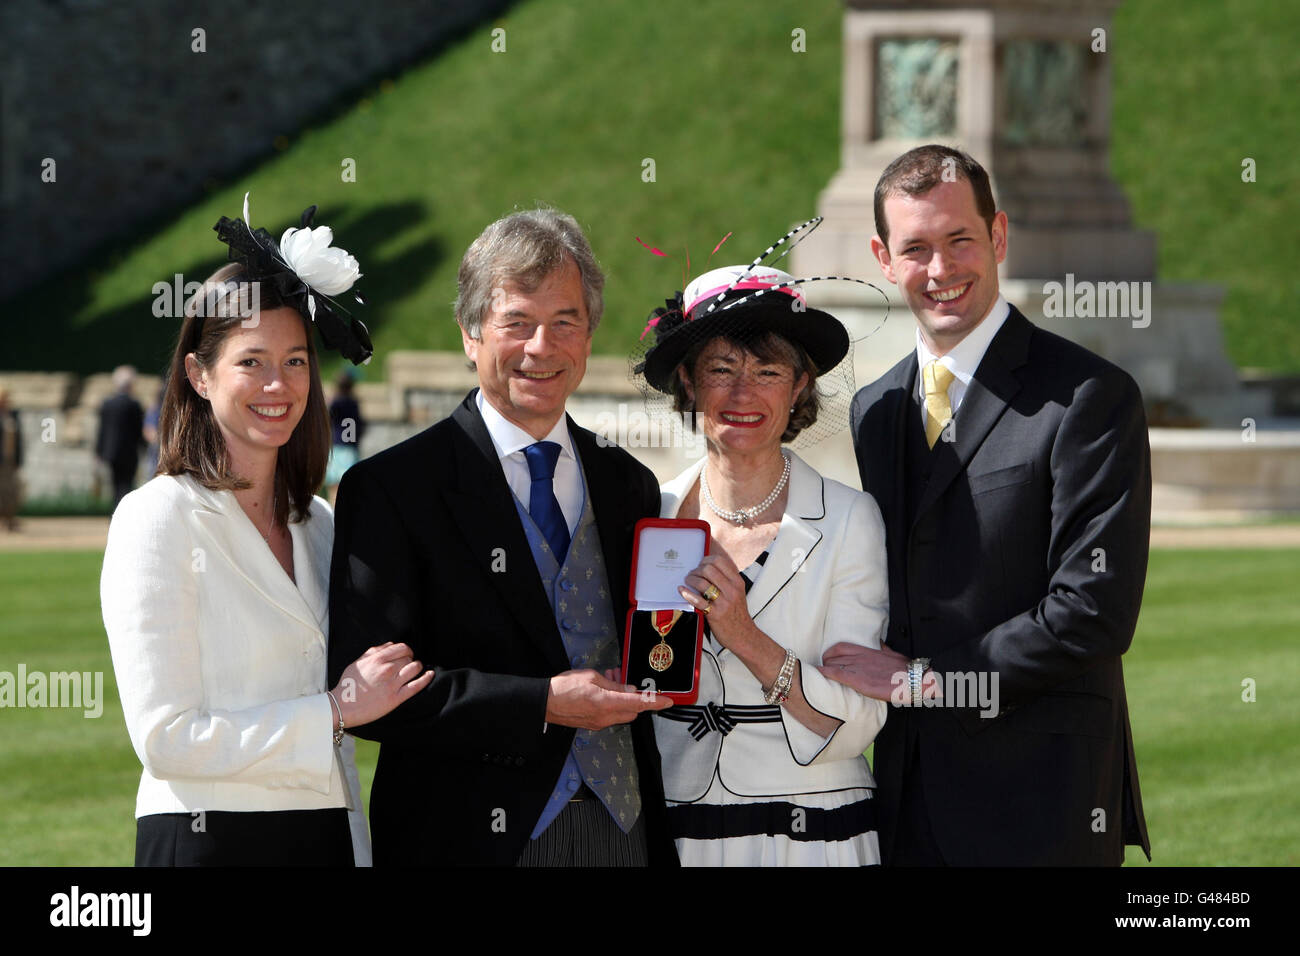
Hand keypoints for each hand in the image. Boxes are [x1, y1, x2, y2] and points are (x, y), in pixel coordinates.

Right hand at [333, 642, 433, 727]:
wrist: (343, 707)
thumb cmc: (348, 685)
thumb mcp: (358, 663)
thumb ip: (374, 652)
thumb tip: (391, 645)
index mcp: (377, 659)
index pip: (402, 648)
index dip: (407, 650)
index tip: (406, 654)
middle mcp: (387, 669)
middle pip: (409, 658)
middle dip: (410, 660)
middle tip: (408, 664)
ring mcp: (393, 684)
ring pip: (415, 668)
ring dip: (417, 667)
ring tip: (416, 670)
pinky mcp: (396, 698)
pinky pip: (416, 685)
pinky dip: (426, 678)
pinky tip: (430, 674)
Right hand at [545, 669, 671, 730]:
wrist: (545, 703)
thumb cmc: (564, 687)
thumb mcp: (592, 677)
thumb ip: (613, 685)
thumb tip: (628, 689)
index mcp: (607, 703)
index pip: (638, 704)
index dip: (655, 703)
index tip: (668, 701)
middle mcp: (605, 717)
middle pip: (632, 711)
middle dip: (635, 697)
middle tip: (624, 680)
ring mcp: (599, 723)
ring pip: (622, 714)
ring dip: (622, 700)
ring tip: (610, 680)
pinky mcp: (592, 725)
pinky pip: (610, 716)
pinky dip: (612, 705)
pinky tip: (602, 692)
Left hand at [678, 553, 755, 649]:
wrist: (743, 635)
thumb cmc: (737, 613)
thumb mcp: (737, 592)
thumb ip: (726, 579)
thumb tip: (707, 566)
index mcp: (737, 582)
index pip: (720, 561)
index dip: (706, 559)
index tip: (700, 564)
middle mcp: (731, 590)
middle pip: (708, 569)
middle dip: (696, 570)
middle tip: (692, 574)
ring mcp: (723, 602)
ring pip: (702, 583)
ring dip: (690, 580)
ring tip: (687, 582)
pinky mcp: (715, 614)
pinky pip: (697, 600)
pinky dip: (687, 594)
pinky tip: (682, 590)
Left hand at [817, 641, 911, 701]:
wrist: (914, 680)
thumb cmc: (906, 669)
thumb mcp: (893, 654)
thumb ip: (883, 650)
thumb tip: (880, 644)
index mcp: (868, 651)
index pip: (842, 646)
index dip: (831, 651)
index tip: (827, 656)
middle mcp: (861, 658)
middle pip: (835, 655)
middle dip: (826, 661)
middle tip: (822, 667)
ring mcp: (860, 669)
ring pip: (834, 664)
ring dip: (824, 668)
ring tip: (819, 672)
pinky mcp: (860, 681)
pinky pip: (838, 674)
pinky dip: (826, 673)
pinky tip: (819, 673)